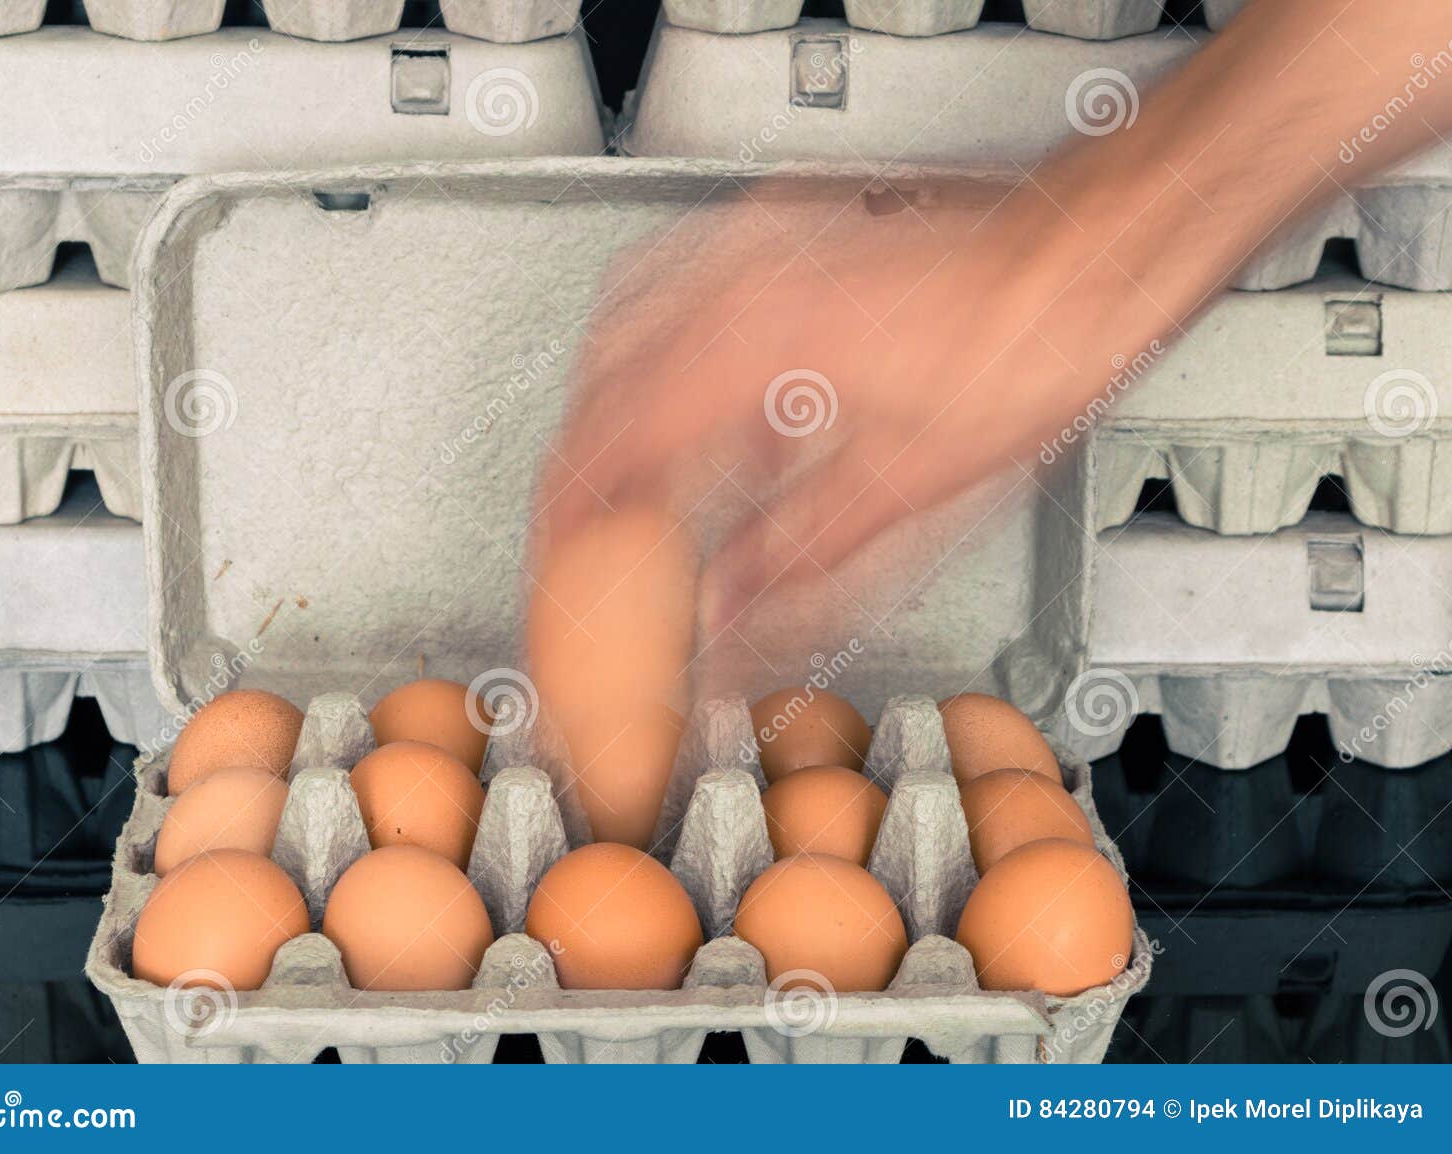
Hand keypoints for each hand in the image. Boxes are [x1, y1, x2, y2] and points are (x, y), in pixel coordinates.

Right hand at [538, 173, 1180, 629]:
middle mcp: (739, 277)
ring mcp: (759, 241)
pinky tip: (697, 396)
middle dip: (579, 466)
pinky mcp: (790, 228)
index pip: (612, 443)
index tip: (564, 570)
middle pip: (599, 379)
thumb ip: (791, 562)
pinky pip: (679, 283)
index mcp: (751, 344)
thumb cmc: (1029, 347)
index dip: (575, 520)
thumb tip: (724, 620)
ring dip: (608, 404)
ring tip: (624, 477)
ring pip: (625, 321)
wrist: (1094, 252)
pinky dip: (660, 351)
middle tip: (584, 535)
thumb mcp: (904, 486)